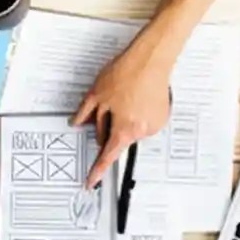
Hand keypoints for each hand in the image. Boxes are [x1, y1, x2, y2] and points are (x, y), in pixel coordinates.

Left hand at [71, 37, 173, 188]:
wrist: (151, 59)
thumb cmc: (128, 73)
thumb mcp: (97, 94)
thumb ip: (86, 114)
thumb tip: (78, 123)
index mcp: (124, 129)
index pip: (107, 156)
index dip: (97, 170)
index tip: (92, 180)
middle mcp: (141, 131)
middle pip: (119, 138)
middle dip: (111, 126)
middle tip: (112, 103)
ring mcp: (153, 125)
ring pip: (131, 129)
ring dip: (125, 117)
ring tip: (127, 96)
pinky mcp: (161, 117)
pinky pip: (143, 121)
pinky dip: (137, 113)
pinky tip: (137, 98)